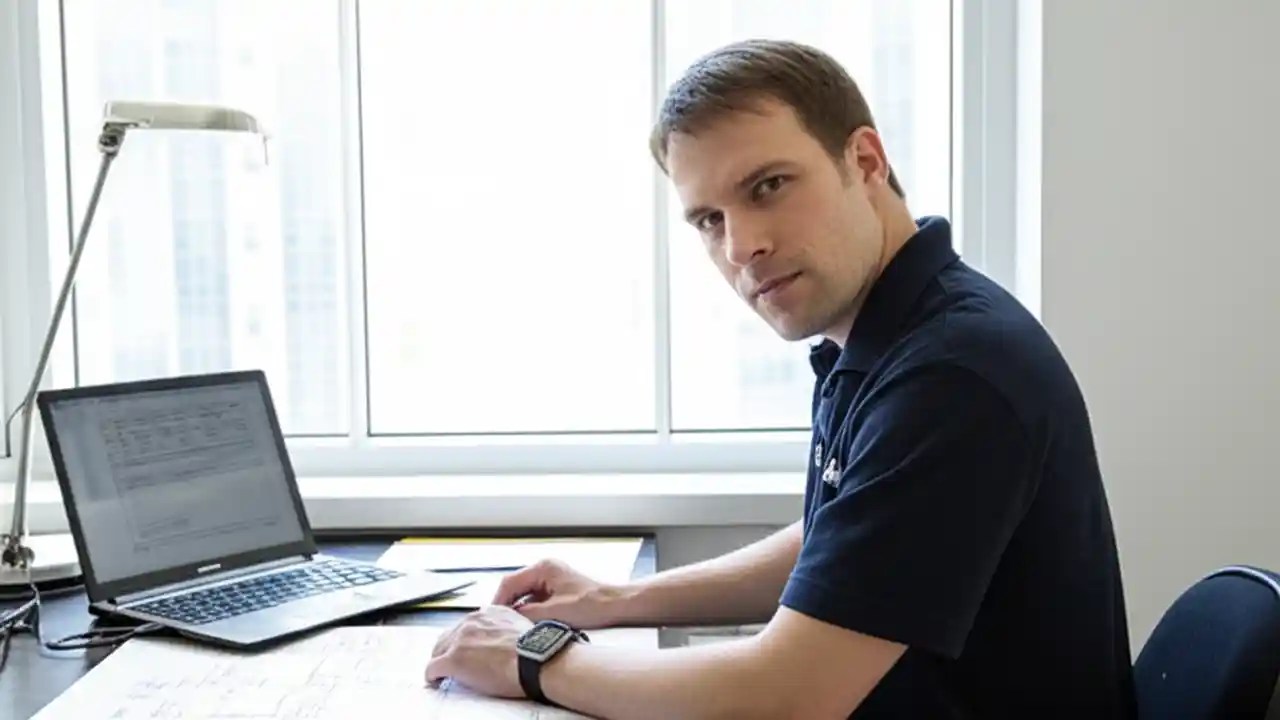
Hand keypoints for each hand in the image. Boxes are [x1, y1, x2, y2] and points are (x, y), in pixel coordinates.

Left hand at [425, 605, 531, 697]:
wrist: (535, 659)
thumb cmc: (536, 648)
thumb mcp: (522, 626)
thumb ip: (506, 627)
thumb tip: (505, 639)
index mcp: (489, 613)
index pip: (468, 624)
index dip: (466, 639)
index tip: (468, 648)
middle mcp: (471, 621)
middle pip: (449, 635)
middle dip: (449, 648)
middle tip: (452, 661)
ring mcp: (460, 640)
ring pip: (438, 650)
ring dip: (441, 660)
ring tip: (443, 672)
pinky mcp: (453, 660)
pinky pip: (432, 668)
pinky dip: (433, 675)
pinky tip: (436, 681)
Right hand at [493, 559, 622, 628]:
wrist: (616, 606)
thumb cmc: (592, 605)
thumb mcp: (554, 613)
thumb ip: (527, 614)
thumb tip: (507, 619)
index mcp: (543, 568)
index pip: (509, 582)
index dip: (497, 602)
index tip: (490, 618)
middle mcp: (545, 568)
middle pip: (515, 587)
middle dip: (506, 605)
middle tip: (497, 625)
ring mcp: (551, 578)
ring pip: (524, 594)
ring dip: (517, 609)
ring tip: (510, 626)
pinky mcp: (556, 589)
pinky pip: (534, 598)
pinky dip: (528, 610)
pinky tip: (526, 624)